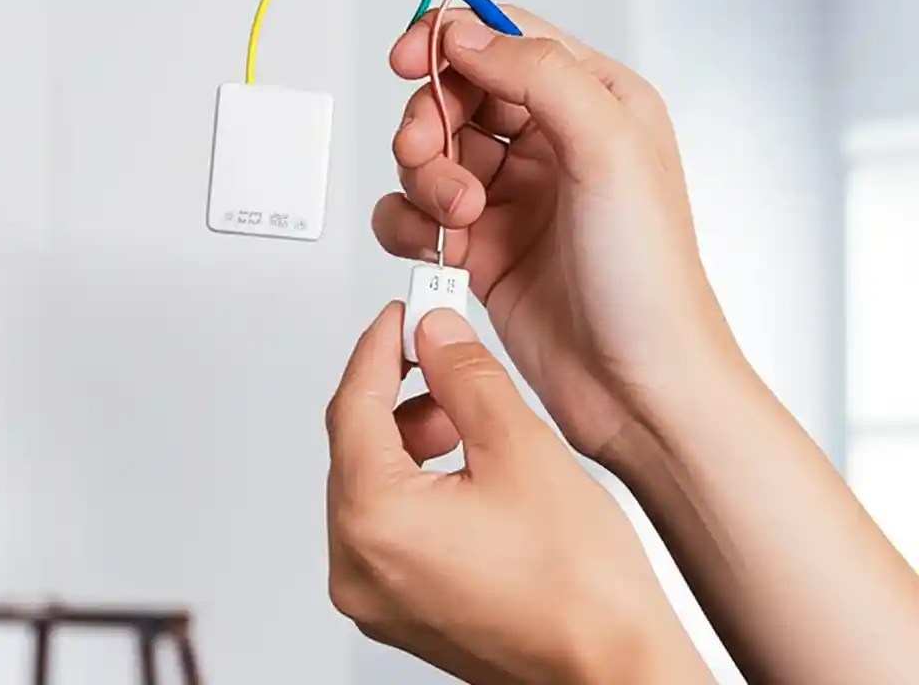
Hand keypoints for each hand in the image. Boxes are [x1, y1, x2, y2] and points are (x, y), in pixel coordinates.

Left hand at [325, 303, 709, 683]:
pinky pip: (386, 528)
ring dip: (406, 440)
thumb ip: (465, 377)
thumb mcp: (520, 449)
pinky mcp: (398, 611)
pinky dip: (412, 486)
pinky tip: (460, 468)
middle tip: (439, 355)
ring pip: (369, 487)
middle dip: (395, 393)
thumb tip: (434, 335)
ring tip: (462, 418)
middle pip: (354, 447)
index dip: (378, 349)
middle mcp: (357, 568)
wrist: (614, 670)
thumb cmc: (582, 591)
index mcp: (374, 523)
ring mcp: (374, 597)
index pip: (352, 406)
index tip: (399, 317)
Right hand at [373, 6, 739, 461]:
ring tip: (458, 217)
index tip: (411, 60)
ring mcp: (512, 198)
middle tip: (428, 152)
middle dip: (429, 121)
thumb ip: (539, 73)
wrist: (635, 385)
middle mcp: (550, 146)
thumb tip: (470, 36)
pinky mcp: (480, 248)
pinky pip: (415, 217)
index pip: (506, 38)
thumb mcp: (610, 149)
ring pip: (428, 156)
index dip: (450, 41)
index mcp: (594, 103)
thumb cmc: (650, 282)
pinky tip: (440, 249)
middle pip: (454, 95)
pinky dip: (410, 228)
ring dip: (423, 182)